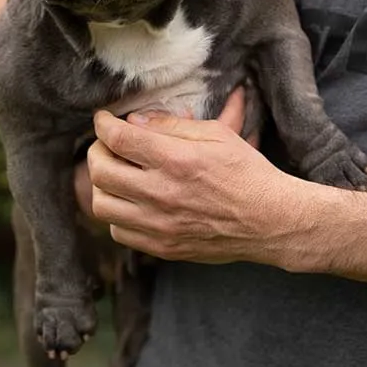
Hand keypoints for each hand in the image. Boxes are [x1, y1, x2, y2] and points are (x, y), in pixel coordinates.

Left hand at [74, 86, 255, 223]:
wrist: (270, 221)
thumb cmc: (246, 173)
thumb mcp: (216, 135)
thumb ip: (172, 126)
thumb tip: (134, 121)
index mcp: (176, 161)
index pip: (118, 138)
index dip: (103, 124)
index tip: (103, 119)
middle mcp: (162, 194)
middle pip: (100, 171)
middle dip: (97, 150)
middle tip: (108, 144)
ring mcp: (159, 225)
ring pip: (101, 204)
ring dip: (102, 184)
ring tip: (117, 173)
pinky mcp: (162, 247)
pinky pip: (118, 231)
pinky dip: (117, 213)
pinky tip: (133, 201)